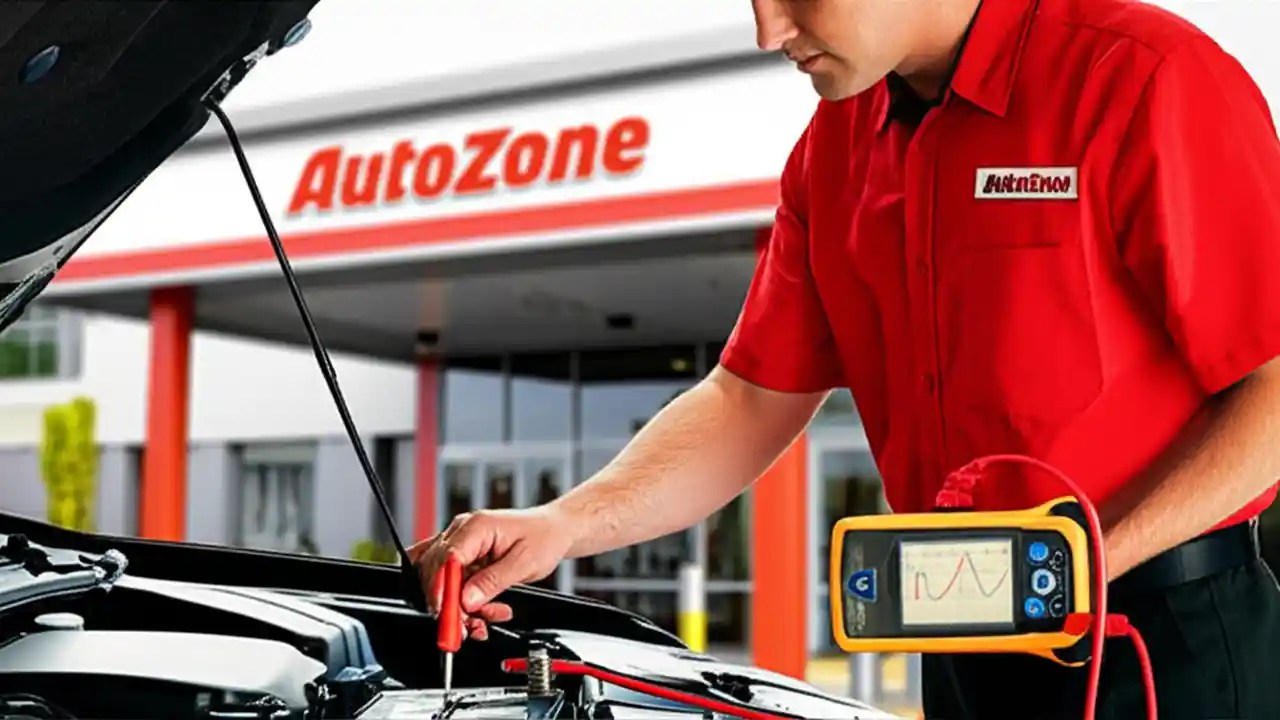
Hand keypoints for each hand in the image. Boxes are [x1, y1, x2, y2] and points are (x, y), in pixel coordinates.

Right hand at [408, 505, 574, 641]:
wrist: (552, 531)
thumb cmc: (542, 537)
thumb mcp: (525, 562)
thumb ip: (493, 582)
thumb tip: (467, 600)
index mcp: (476, 527)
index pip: (447, 558)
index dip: (443, 589)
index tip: (447, 614)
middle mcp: (462, 534)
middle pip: (437, 572)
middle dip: (450, 604)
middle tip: (467, 627)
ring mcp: (461, 546)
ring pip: (444, 584)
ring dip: (461, 608)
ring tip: (485, 620)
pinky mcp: (464, 560)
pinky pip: (453, 585)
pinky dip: (463, 603)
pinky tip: (479, 612)